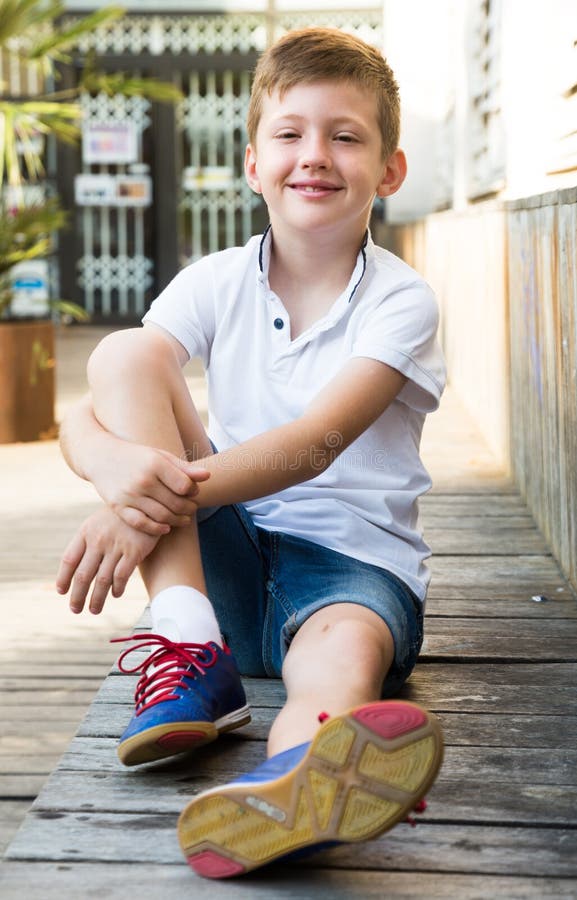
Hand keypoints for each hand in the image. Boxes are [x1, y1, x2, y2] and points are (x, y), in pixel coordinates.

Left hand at [56, 507, 159, 614]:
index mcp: (85, 532)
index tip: (62, 592)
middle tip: (75, 609)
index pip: (69, 560)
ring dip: (96, 599)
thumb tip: (75, 573)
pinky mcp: (134, 551)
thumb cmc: (120, 517)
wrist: (147, 502)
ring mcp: (116, 545)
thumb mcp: (98, 523)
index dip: (63, 578)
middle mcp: (98, 540)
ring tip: (94, 610)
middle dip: (77, 596)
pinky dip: (117, 589)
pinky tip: (116, 594)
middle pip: (83, 575)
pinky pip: (121, 576)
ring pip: (101, 580)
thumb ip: (87, 543)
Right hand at [89, 438, 210, 536]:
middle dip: (189, 509)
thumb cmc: (137, 456)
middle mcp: (142, 480)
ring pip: (162, 516)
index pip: (185, 486)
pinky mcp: (118, 507)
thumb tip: (208, 476)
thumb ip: (184, 467)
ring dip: (178, 521)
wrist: (101, 456)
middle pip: (176, 504)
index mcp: (155, 464)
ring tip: (184, 519)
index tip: (193, 492)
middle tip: (192, 508)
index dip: (193, 491)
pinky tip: (166, 528)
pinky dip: (157, 529)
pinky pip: (142, 524)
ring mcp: (129, 495)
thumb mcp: (160, 455)